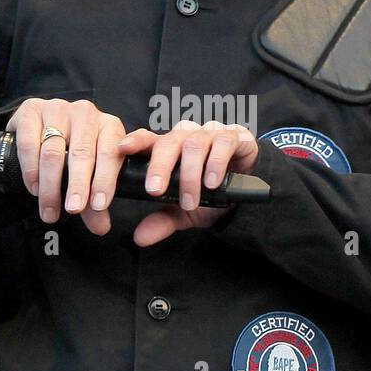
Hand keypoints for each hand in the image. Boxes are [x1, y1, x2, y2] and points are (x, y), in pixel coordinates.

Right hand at [4, 97, 126, 234]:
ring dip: (50, 185)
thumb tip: (101, 228)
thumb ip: (95, 202)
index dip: (106, 180)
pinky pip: (29, 143)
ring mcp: (57, 108)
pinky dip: (31, 170)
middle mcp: (85, 112)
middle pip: (81, 152)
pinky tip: (34, 188)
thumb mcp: (90, 174)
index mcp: (109, 126)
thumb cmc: (73, 153)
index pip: (111, 153)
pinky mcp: (30, 109)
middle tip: (73, 210)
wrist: (41, 126)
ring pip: (53, 151)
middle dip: (77, 185)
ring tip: (49, 210)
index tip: (100, 206)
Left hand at [116, 119, 259, 246]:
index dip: (135, 141)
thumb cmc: (212, 194)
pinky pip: (223, 143)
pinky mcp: (236, 136)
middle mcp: (188, 135)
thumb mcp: (186, 212)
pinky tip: (212, 183)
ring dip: (190, 174)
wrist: (249, 192)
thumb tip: (139, 238)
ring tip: (191, 200)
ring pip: (194, 143)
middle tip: (155, 190)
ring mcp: (211, 133)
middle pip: (169, 142)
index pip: (149, 139)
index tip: (121, 149)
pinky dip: (216, 163)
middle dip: (160, 166)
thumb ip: (164, 221)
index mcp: (171, 148)